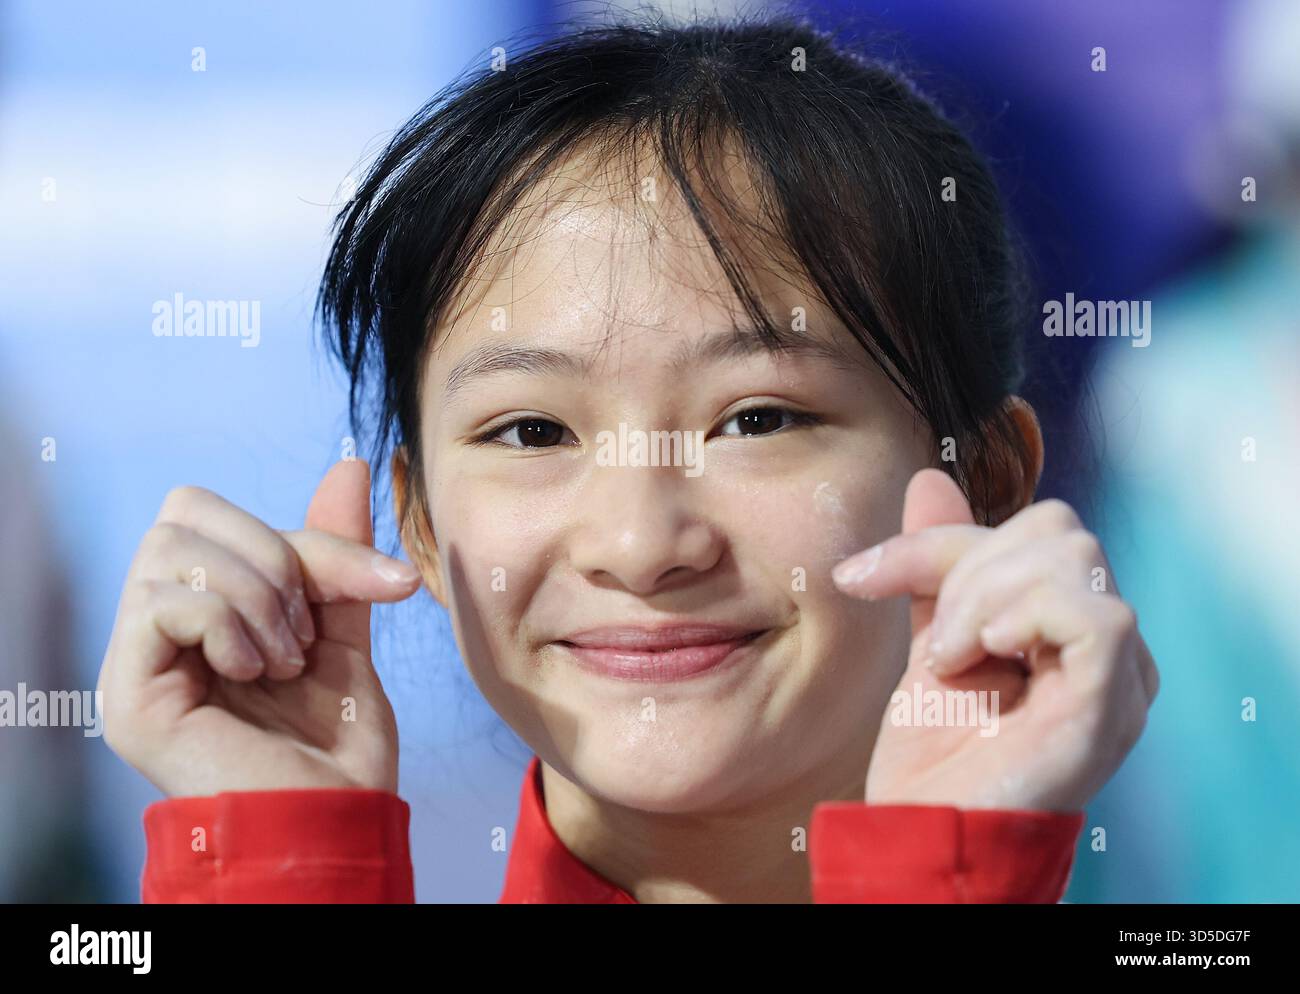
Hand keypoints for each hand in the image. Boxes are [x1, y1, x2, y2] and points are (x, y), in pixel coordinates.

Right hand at [97, 459, 422, 796]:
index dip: (295, 538)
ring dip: (256, 596)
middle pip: (182, 511)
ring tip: (285, 661)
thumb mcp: (344, 628)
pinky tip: (256, 674)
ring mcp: (135, 660)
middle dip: (269, 558)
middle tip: (303, 634)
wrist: (334, 823)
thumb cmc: (335, 746)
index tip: (373, 587)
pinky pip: (160, 599)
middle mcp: (156, 629)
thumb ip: (334, 554)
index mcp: (199, 610)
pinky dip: (227, 622)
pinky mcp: (127, 692)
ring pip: (169, 547)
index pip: (217, 514)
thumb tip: (348, 464)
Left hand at [832, 468, 1158, 811]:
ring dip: (983, 597)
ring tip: (953, 661)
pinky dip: (1022, 617)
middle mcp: (1109, 646)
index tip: (858, 578)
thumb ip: (937, 566)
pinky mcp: (1113, 700)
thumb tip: (931, 479)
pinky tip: (984, 656)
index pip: (1031, 530)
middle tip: (933, 640)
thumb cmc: (934, 757)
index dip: (938, 542)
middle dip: (968, 567)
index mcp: (1072, 626)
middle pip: (1058, 529)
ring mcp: (1120, 673)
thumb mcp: (931, 638)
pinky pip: (1093, 610)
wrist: (926, 835)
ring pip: (1073, 556)